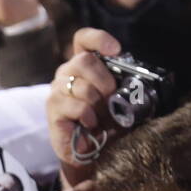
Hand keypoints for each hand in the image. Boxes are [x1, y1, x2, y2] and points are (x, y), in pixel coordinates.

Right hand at [46, 28, 124, 180]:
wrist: (87, 152)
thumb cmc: (102, 124)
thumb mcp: (117, 102)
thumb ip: (122, 87)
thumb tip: (137, 83)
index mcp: (82, 66)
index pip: (83, 40)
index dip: (99, 39)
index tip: (115, 50)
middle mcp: (66, 73)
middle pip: (83, 60)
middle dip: (104, 79)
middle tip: (111, 95)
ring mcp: (57, 90)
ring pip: (81, 85)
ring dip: (97, 102)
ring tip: (101, 116)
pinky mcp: (53, 108)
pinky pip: (76, 106)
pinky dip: (89, 116)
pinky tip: (91, 124)